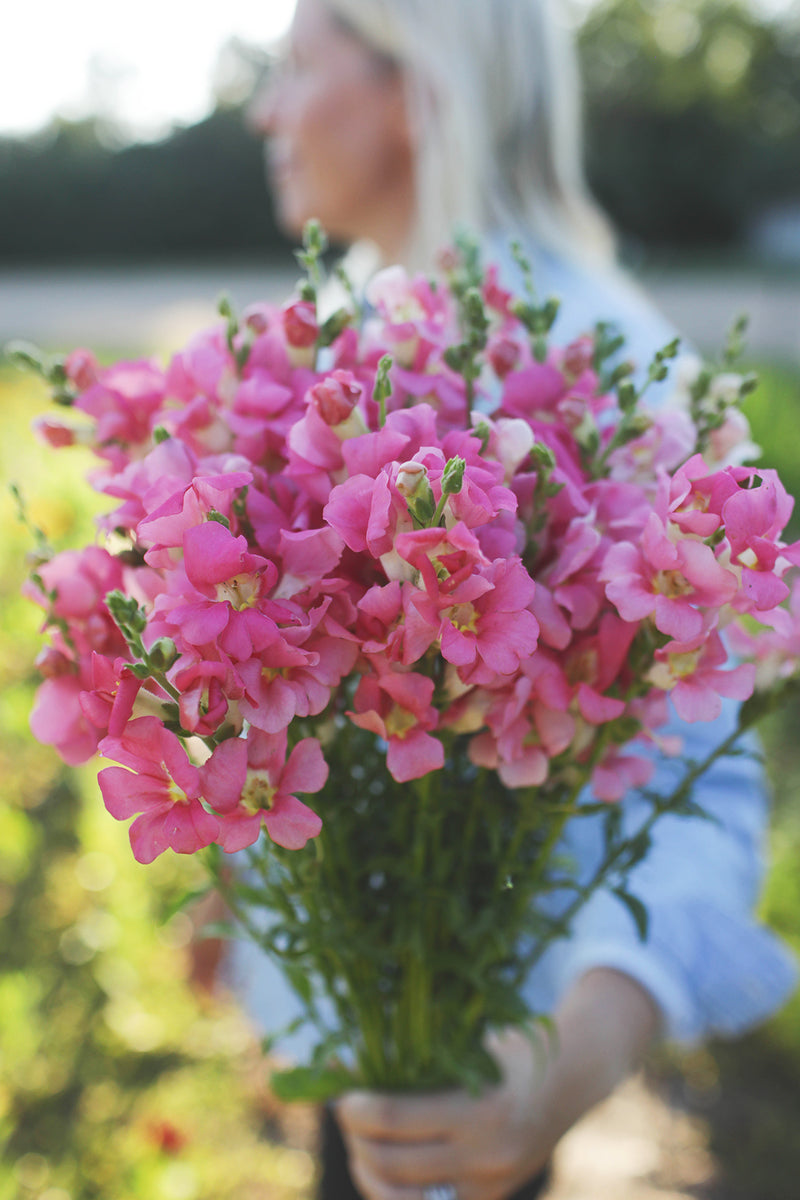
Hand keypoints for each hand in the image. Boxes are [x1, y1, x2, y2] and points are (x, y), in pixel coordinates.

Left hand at [334, 968, 658, 1199]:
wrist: (572, 1080)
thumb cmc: (508, 1050)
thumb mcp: (465, 1046)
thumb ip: (412, 1060)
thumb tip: (340, 1061)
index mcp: (476, 1106)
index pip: (390, 1117)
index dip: (353, 1107)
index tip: (341, 1093)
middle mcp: (482, 1154)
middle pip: (388, 1164)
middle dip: (355, 1139)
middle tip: (346, 1113)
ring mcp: (486, 1185)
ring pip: (401, 1198)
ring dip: (369, 1172)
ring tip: (361, 1144)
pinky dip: (398, 1189)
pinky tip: (387, 1165)